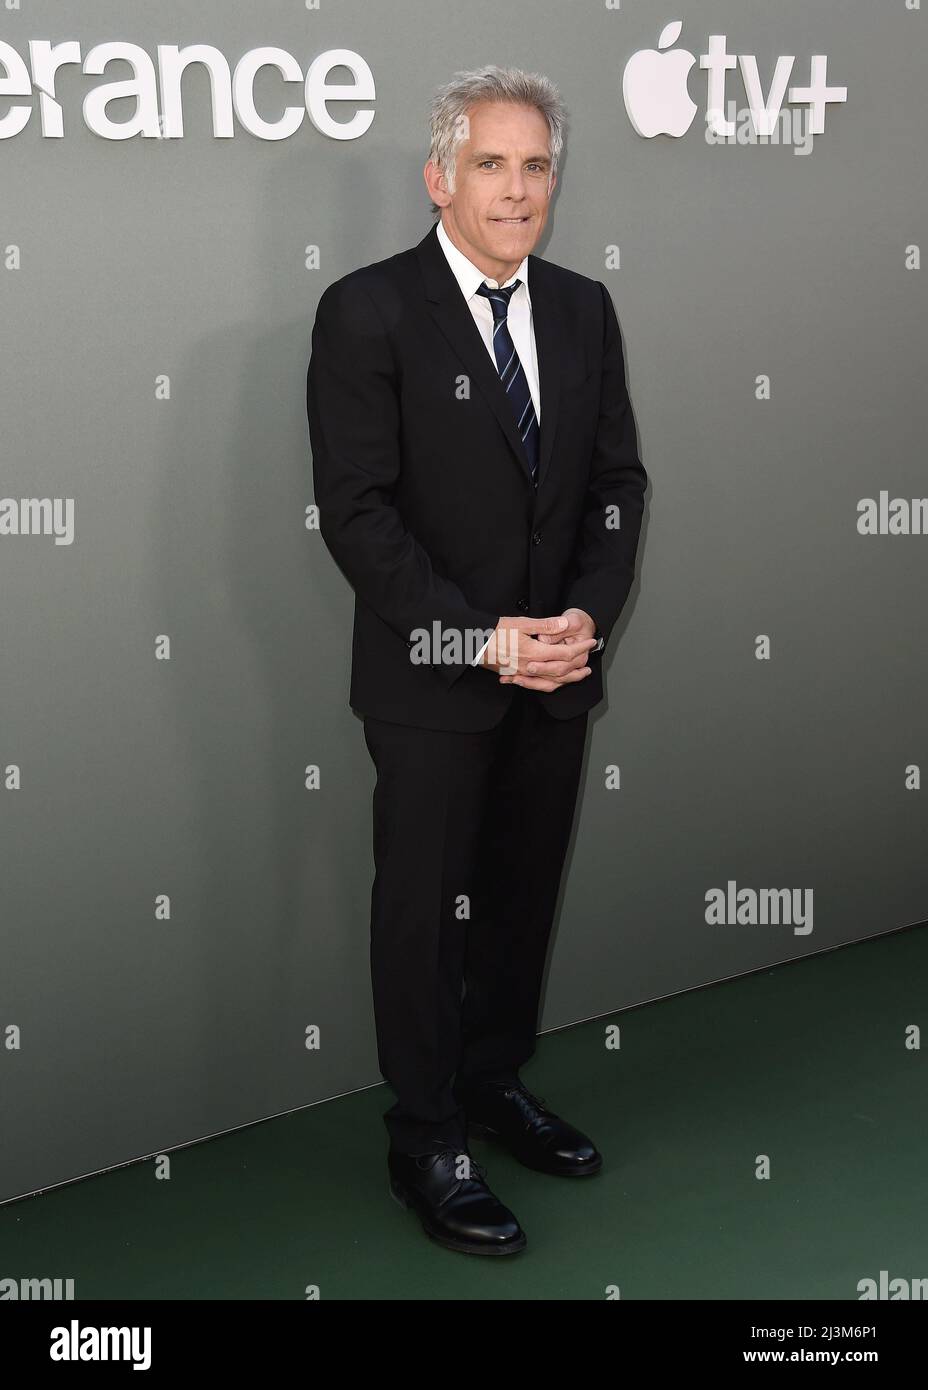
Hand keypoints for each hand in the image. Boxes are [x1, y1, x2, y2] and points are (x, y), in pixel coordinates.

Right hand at [480, 613, 596, 691]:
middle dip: (578, 667)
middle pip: (561, 671)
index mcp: (534, 652)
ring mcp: (522, 674)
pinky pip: (536, 685)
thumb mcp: (521, 623)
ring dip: (567, 680)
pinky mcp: (515, 676)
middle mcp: (530, 667)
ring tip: (578, 675)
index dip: (580, 648)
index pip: (565, 653)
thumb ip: (545, 625)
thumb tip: (565, 624)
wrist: (472, 643)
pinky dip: (549, 685)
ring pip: (550, 681)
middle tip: (589, 662)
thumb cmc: (494, 631)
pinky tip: (554, 682)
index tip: (591, 643)